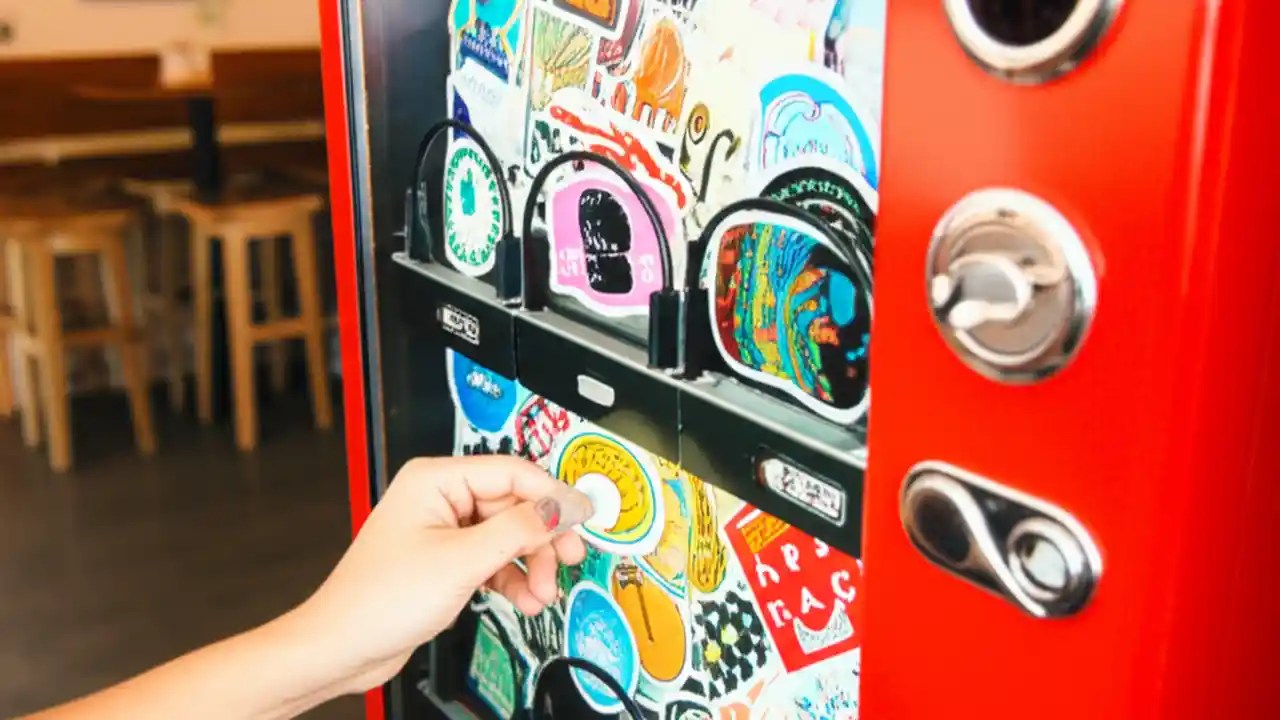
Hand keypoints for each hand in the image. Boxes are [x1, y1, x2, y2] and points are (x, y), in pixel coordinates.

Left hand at [295, 455, 592, 693]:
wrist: (341, 647)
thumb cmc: (377, 599)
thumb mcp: (461, 561)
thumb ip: (518, 530)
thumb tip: (561, 507)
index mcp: (436, 479)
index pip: (512, 472)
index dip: (551, 495)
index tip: (583, 516)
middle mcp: (440, 498)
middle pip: (514, 507)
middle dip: (541, 539)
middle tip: (566, 560)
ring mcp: (444, 531)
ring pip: (508, 536)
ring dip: (529, 565)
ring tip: (541, 593)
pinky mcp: (447, 561)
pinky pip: (494, 560)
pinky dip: (512, 579)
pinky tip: (525, 599)